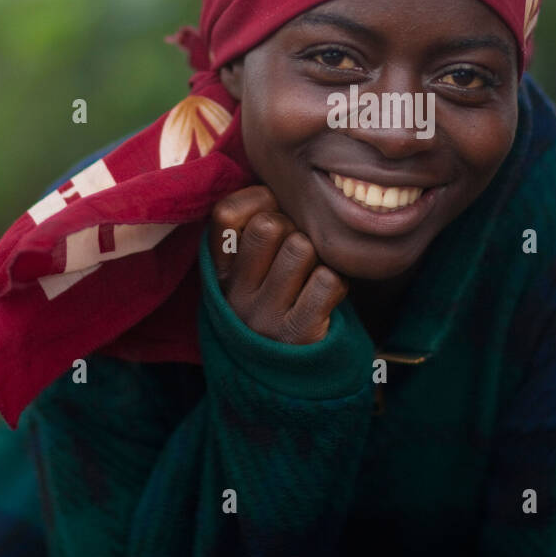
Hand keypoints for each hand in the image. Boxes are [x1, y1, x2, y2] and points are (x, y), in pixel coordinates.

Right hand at [208, 185, 347, 344]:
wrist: (288, 383)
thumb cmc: (279, 304)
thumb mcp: (250, 272)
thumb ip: (252, 227)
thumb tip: (278, 172)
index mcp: (219, 274)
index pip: (227, 213)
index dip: (258, 203)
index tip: (272, 216)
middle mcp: (235, 296)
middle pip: (270, 225)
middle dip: (294, 229)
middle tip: (297, 253)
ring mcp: (264, 318)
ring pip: (301, 247)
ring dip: (317, 258)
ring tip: (309, 278)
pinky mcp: (298, 335)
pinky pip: (327, 280)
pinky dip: (336, 284)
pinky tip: (326, 298)